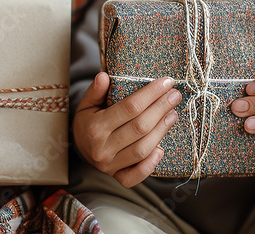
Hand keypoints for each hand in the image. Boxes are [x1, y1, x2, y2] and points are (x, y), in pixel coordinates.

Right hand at [72, 72, 180, 187]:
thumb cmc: (88, 122)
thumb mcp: (87, 104)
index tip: (166, 82)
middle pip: (140, 127)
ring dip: (161, 131)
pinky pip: (136, 175)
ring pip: (142, 150)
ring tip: (173, 114)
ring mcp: (110, 165)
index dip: (151, 94)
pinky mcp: (118, 177)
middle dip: (161, 109)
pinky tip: (162, 148)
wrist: (79, 148)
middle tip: (175, 95)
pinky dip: (151, 164)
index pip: (129, 107)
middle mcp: (103, 148)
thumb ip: (95, 91)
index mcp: (95, 127)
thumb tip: (104, 76)